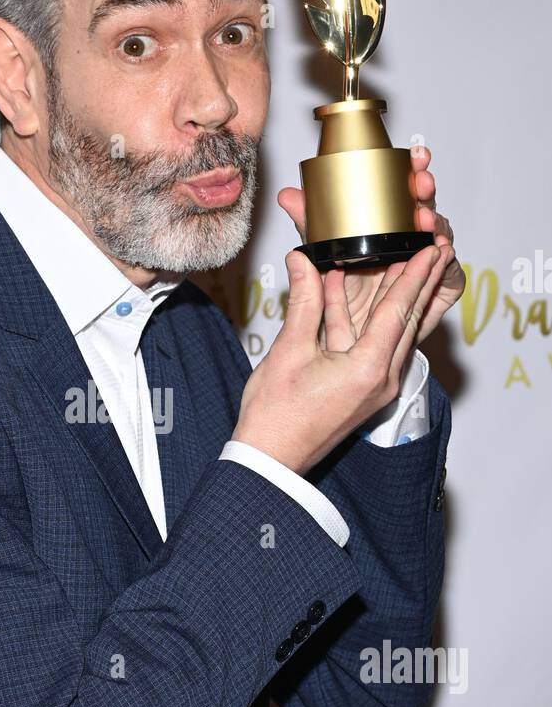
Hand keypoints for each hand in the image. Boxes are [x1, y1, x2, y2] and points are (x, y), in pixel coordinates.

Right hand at [232, 243, 448, 474]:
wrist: (270, 457)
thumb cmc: (276, 415)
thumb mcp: (289, 350)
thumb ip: (304, 302)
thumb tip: (304, 262)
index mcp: (369, 368)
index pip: (399, 310)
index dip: (415, 274)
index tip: (430, 249)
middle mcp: (383, 379)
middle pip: (407, 320)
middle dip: (421, 282)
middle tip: (435, 250)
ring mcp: (377, 387)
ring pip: (395, 333)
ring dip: (399, 299)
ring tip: (409, 266)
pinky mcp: (365, 390)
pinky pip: (377, 346)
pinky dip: (372, 319)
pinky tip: (361, 297)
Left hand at [277, 144, 464, 345]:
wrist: (351, 338)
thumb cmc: (341, 292)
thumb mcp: (324, 251)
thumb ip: (310, 225)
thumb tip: (287, 196)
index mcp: (388, 219)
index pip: (405, 186)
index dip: (412, 167)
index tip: (415, 154)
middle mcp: (410, 235)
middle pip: (425, 205)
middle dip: (426, 189)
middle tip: (421, 181)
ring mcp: (428, 260)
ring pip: (441, 234)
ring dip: (437, 222)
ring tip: (425, 218)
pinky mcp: (443, 287)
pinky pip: (450, 272)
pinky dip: (448, 261)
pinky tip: (442, 250)